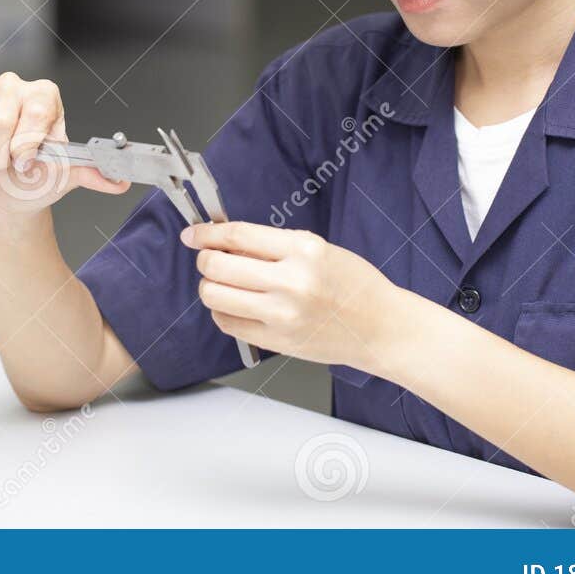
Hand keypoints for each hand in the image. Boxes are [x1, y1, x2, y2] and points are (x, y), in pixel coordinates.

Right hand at [0, 73, 130, 220]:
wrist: (3, 197)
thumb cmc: (34, 181)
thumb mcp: (64, 178)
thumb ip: (92, 174)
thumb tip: (120, 182)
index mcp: (45, 96)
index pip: (36, 110)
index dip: (26, 143)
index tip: (26, 162)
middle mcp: (15, 86)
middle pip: (0, 118)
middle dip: (0, 154)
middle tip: (6, 163)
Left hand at [183, 221, 400, 372]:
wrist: (381, 327)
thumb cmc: (354, 286)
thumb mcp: (320, 249)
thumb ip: (274, 246)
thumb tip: (227, 242)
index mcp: (304, 250)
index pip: (238, 236)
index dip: (207, 233)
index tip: (193, 234)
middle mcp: (292, 282)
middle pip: (219, 267)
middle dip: (205, 260)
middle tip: (208, 258)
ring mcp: (283, 315)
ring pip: (216, 296)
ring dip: (209, 287)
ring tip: (222, 283)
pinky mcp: (278, 341)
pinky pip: (228, 323)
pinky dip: (222, 311)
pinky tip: (234, 304)